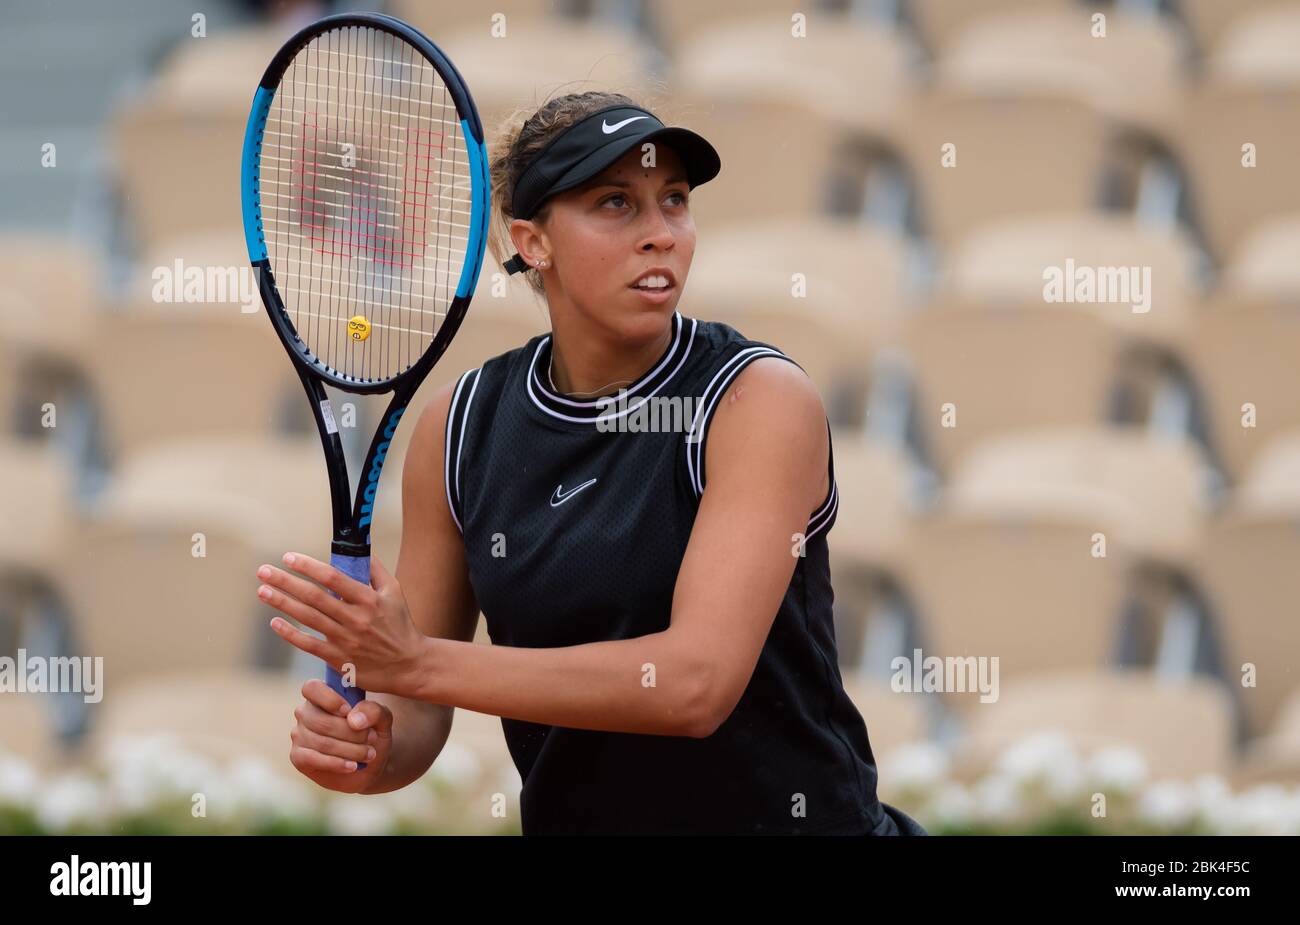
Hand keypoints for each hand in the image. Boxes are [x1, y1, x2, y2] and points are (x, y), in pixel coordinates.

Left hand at [256, 551, 425, 697]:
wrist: (409, 665)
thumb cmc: (400, 625)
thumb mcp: (395, 592)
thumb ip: (375, 570)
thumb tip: (358, 549)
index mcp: (368, 599)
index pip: (332, 577)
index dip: (308, 566)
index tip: (288, 557)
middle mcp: (356, 619)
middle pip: (314, 597)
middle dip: (286, 582)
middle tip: (263, 571)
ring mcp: (346, 640)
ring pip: (308, 619)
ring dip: (282, 603)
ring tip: (262, 591)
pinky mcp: (339, 660)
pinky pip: (309, 645)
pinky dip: (290, 634)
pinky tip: (275, 622)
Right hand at [289, 679, 392, 793]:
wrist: (369, 765)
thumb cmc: (372, 735)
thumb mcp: (382, 720)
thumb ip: (374, 711)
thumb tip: (353, 719)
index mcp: (322, 695)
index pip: (312, 688)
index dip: (329, 699)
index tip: (349, 711)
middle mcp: (306, 712)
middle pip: (321, 721)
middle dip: (351, 733)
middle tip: (372, 738)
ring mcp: (299, 734)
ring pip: (321, 742)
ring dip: (350, 750)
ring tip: (369, 754)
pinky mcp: (298, 756)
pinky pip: (312, 758)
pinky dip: (336, 763)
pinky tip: (352, 766)